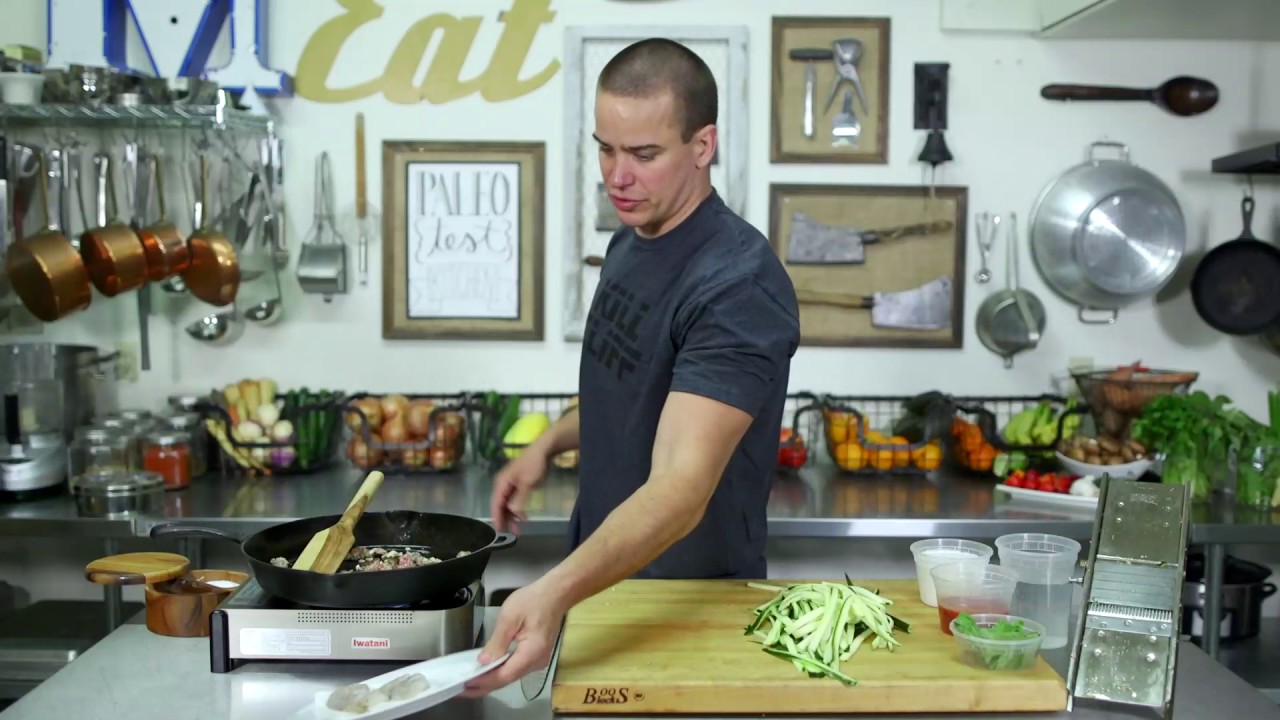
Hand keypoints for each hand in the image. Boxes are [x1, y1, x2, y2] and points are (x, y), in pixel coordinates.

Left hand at [459, 581, 565, 697]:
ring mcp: (538, 660)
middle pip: (507, 679)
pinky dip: (499, 672)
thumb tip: (483, 662)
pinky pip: (515, 669)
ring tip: (469, 682)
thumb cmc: (533, 600)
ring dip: (490, 680)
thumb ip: (497, 642)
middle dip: (484, 686)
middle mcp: (537, 662)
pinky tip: (486, 672)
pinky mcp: (535, 656)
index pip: (505, 674)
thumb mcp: (510, 617)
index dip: (484, 681)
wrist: (556, 594)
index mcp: (532, 652)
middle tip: (461, 690)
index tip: (465, 685)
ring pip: (511, 676)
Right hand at [489, 448, 547, 532]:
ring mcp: (510, 484)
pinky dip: (517, 509)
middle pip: (500, 505)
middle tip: (511, 533)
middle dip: (505, 519)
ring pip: (507, 504)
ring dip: (512, 516)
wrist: (543, 450)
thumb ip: (519, 498)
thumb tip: (512, 512)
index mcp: (502, 483)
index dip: (497, 518)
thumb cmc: (534, 465)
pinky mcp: (517, 484)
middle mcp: (503, 484)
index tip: (499, 531)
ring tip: (519, 529)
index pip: (495, 504)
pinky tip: (523, 517)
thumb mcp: (528, 483)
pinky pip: (514, 499)